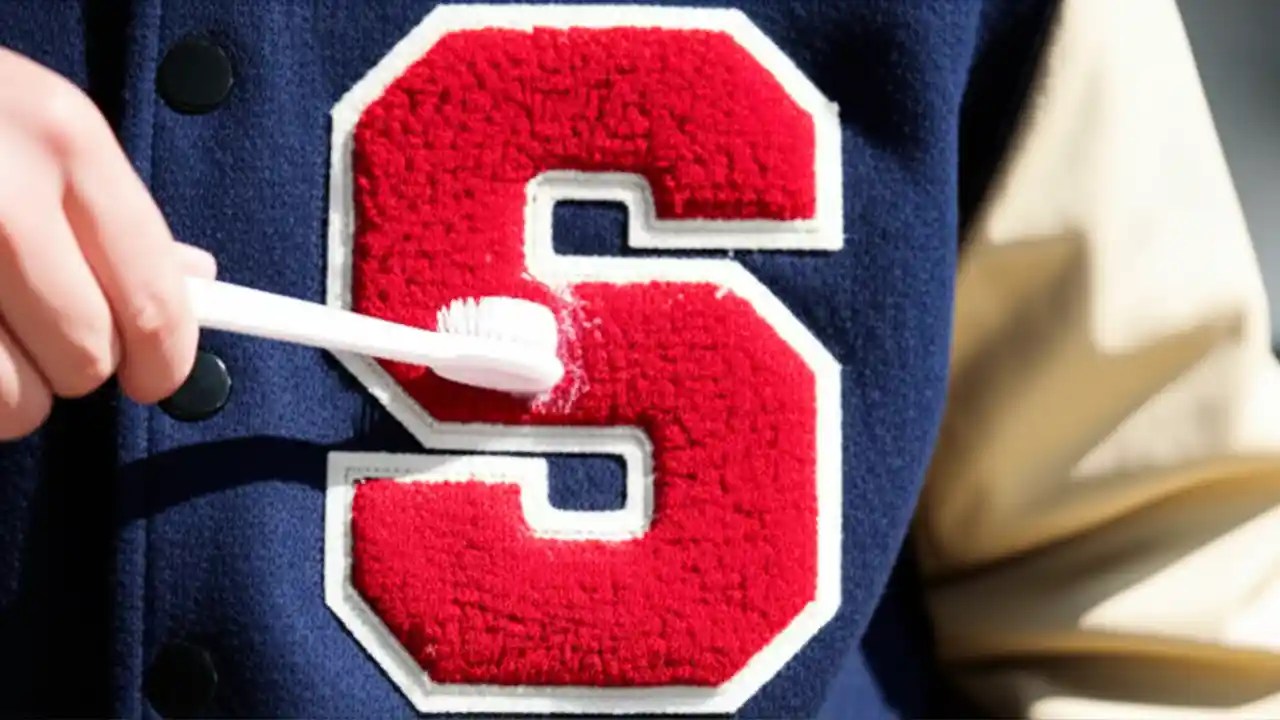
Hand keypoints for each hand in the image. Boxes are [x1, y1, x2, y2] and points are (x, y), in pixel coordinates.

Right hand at [0, 47, 215, 439]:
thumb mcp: (41, 126)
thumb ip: (112, 210)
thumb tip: (195, 282)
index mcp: (66, 144)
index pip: (153, 301)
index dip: (166, 361)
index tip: (156, 377)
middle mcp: (2, 201)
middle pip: (88, 359)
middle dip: (76, 360)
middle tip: (44, 325)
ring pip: (17, 401)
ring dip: (13, 389)